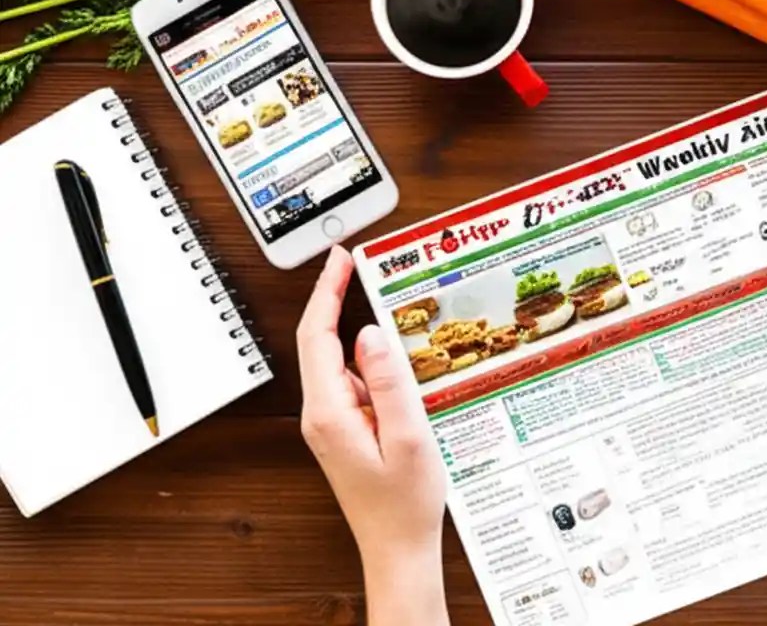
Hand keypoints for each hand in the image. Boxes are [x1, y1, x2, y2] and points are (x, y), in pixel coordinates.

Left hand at [296, 247, 446, 570]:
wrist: (397, 548)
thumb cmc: (404, 503)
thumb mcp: (408, 437)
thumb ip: (389, 382)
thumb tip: (371, 333)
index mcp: (330, 413)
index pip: (317, 337)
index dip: (326, 292)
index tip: (339, 260)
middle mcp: (322, 414)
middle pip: (320, 342)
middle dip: (333, 298)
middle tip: (352, 264)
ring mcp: (331, 422)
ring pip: (338, 361)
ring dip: (354, 328)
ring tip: (383, 302)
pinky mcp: (345, 429)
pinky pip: (352, 381)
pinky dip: (368, 359)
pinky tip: (393, 355)